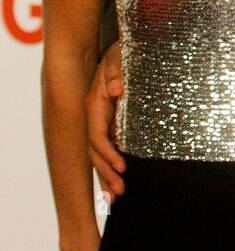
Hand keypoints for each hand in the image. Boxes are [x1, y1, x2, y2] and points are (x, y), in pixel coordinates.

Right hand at [86, 40, 126, 197]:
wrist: (124, 52)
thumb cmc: (122, 54)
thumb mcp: (119, 57)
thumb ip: (117, 71)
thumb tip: (116, 88)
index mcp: (94, 104)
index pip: (97, 134)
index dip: (107, 153)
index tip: (122, 166)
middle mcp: (95, 118)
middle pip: (95, 152)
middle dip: (106, 173)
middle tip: (120, 192)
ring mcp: (102, 124)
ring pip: (100, 156)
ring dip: (107, 177)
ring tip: (117, 198)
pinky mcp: (112, 127)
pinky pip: (109, 152)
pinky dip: (111, 170)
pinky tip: (118, 188)